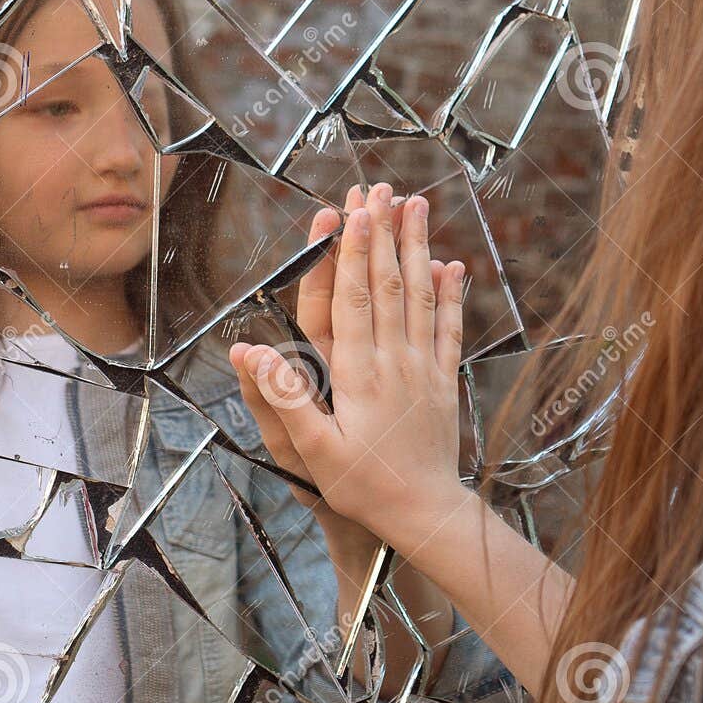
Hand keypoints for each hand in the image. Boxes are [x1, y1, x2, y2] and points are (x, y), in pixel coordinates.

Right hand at [231, 181, 471, 554]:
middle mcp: (394, 361)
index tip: (350, 212)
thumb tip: (250, 352)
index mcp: (358, 375)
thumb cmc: (362, 487)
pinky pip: (449, 328)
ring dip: (417, 248)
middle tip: (380, 188)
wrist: (425, 514)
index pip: (353, 301)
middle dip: (382, 234)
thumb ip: (285, 399)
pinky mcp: (443, 380)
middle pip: (388, 286)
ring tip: (417, 205)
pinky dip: (451, 294)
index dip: (350, 254)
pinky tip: (452, 264)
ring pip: (421, 296)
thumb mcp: (313, 453)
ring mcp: (423, 368)